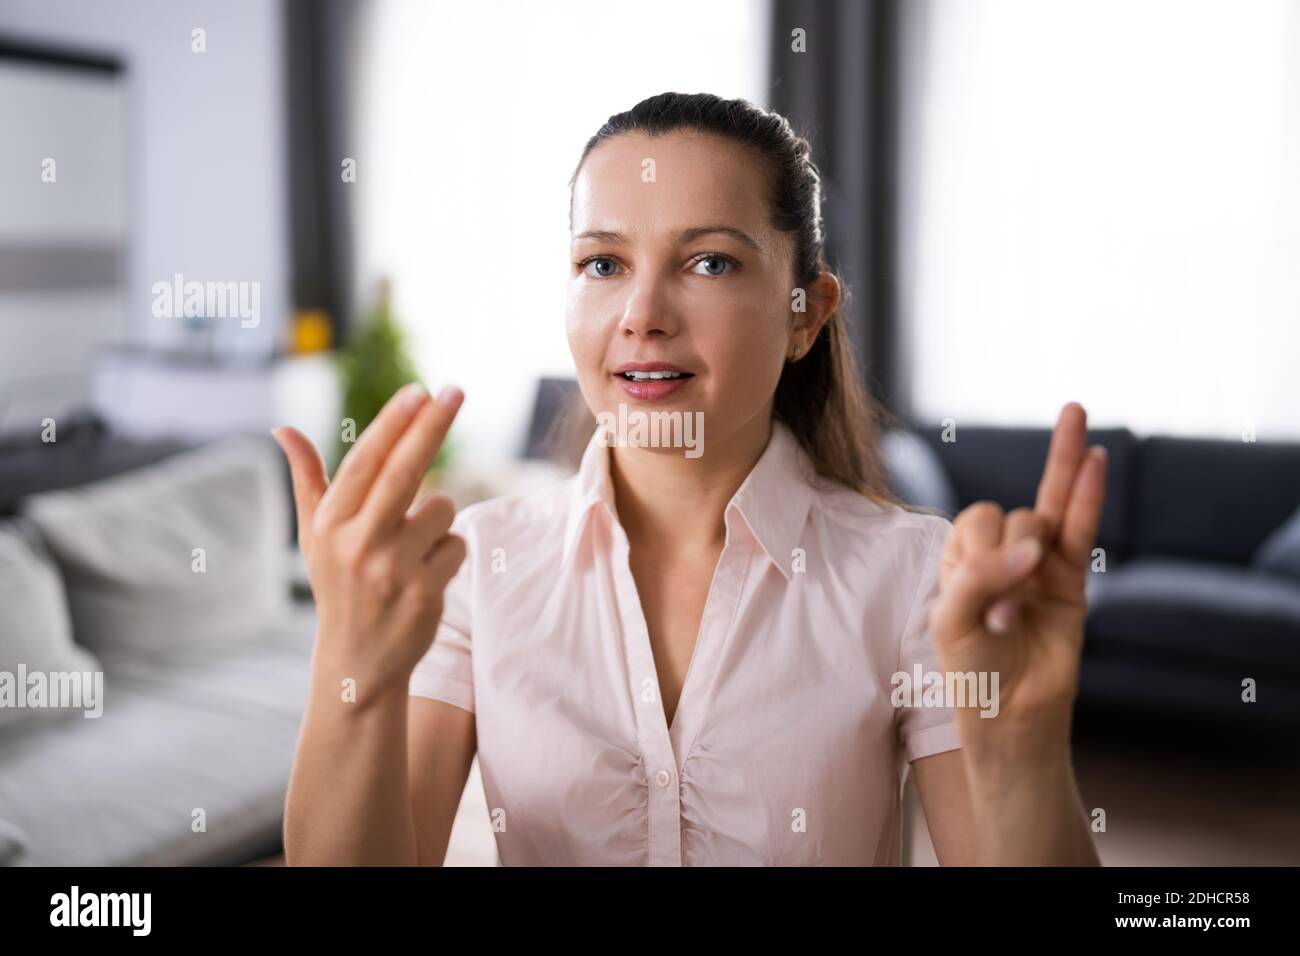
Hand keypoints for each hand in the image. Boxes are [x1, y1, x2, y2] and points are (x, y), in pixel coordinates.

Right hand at [272, 383, 466, 701]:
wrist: (358, 661)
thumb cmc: (340, 586)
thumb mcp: (315, 535)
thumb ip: (308, 480)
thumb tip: (283, 429)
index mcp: (331, 523)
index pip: (367, 462)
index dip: (394, 423)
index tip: (419, 390)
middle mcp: (358, 542)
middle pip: (405, 471)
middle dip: (432, 426)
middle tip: (456, 390)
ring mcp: (391, 568)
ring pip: (442, 509)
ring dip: (438, 521)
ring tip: (413, 550)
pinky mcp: (424, 592)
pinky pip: (457, 544)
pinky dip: (449, 552)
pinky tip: (427, 574)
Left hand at [929, 402, 1107, 751]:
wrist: (1008, 716)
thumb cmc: (971, 670)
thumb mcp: (952, 622)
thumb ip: (979, 579)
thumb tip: (1032, 553)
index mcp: (961, 560)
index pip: (975, 524)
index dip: (982, 553)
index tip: (985, 604)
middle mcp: (999, 556)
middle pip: (1012, 513)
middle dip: (1015, 530)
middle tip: (1068, 425)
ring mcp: (1040, 567)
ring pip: (1050, 511)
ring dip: (1046, 516)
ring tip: (1058, 470)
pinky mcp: (1072, 583)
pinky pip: (1081, 533)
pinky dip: (1088, 497)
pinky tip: (1094, 458)